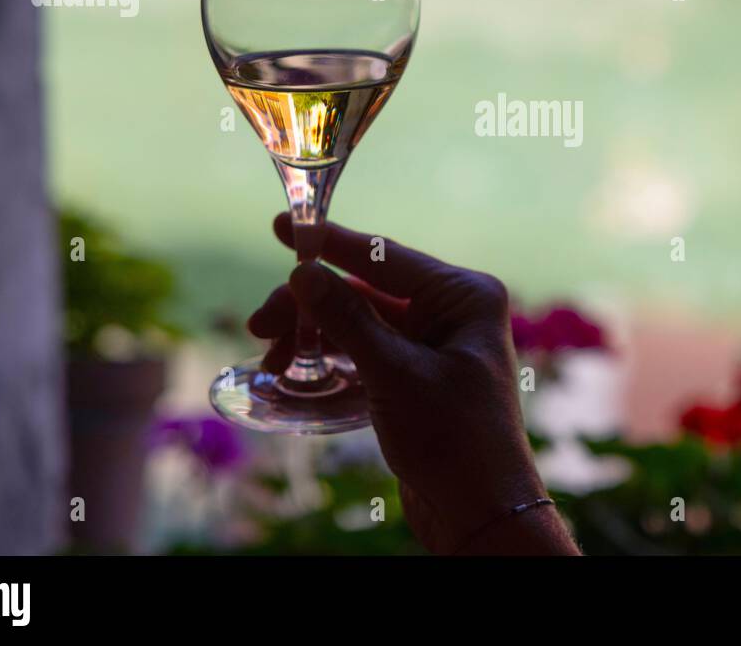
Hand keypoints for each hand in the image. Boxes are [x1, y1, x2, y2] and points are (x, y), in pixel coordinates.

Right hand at [247, 214, 578, 554]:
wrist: (480, 514)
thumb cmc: (454, 440)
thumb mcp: (395, 374)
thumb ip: (348, 319)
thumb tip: (304, 272)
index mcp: (465, 295)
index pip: (385, 256)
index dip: (330, 244)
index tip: (283, 226)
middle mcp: (452, 312)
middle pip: (366, 290)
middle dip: (311, 305)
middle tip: (260, 326)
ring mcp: (434, 344)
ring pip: (359, 322)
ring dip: (315, 336)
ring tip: (273, 361)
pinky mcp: (416, 376)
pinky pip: (364, 351)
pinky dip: (331, 358)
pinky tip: (294, 371)